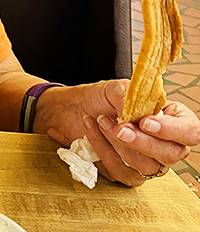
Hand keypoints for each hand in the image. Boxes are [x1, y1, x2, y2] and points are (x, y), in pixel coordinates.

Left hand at [44, 79, 199, 185]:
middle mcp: (165, 143)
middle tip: (119, 127)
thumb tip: (135, 116)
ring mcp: (147, 161)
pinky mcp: (126, 172)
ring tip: (100, 119)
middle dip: (142, 141)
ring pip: (145, 165)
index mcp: (172, 118)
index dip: (171, 130)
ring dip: (117, 142)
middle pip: (170, 154)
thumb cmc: (101, 97)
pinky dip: (102, 148)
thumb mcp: (117, 88)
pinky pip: (121, 170)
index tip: (145, 122)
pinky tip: (91, 128)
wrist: (73, 108)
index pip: (190, 131)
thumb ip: (131, 98)